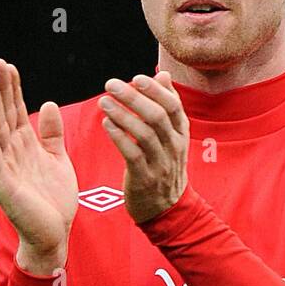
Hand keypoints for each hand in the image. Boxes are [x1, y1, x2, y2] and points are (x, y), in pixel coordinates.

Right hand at [0, 59, 77, 272]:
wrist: (54, 236)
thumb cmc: (53, 202)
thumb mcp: (58, 160)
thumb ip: (52, 134)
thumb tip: (47, 104)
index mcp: (24, 146)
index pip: (16, 110)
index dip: (13, 88)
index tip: (9, 65)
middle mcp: (10, 152)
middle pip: (3, 114)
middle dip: (0, 88)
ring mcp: (4, 166)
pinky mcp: (1, 182)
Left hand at [98, 71, 188, 222]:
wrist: (168, 210)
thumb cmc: (165, 166)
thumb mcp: (173, 136)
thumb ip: (168, 106)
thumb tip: (165, 75)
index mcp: (181, 133)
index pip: (172, 105)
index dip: (155, 90)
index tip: (136, 77)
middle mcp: (174, 147)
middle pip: (157, 116)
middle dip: (134, 98)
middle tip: (111, 84)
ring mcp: (160, 164)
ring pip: (144, 134)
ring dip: (122, 115)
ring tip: (103, 101)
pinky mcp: (145, 179)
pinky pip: (133, 155)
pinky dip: (119, 137)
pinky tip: (107, 124)